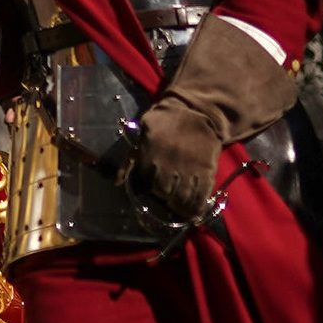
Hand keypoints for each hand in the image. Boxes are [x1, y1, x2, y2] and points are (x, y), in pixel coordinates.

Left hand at [131, 98, 226, 218]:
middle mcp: (168, 164)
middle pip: (164, 192)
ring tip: (180, 210)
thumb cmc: (164, 123)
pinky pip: (202, 194)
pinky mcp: (206, 170)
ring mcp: (188, 168)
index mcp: (150, 155)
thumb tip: (117, 182)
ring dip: (181, 207)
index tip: (153, 190)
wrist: (194, 110)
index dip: (150, 189)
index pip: (147, 183)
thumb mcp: (141, 135)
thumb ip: (128, 160)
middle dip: (165, 198)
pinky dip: (198, 207)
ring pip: (183, 197)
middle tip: (168, 199)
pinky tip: (195, 213)